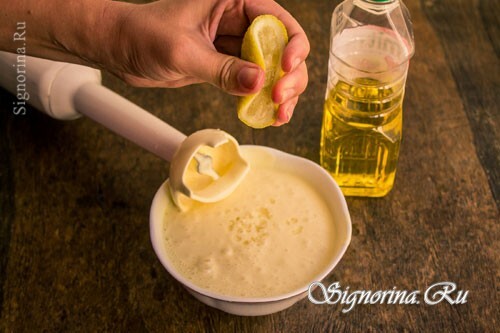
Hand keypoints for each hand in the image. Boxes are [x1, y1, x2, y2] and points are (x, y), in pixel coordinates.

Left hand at [105, 0, 308, 124]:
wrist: (120, 49)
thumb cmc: (142, 35)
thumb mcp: (183, 51)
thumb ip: (221, 68)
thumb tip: (259, 83)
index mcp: (233, 1)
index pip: (278, 21)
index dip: (292, 46)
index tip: (286, 69)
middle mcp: (239, 21)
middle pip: (283, 47)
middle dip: (289, 75)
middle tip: (280, 99)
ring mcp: (235, 46)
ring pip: (272, 68)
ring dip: (281, 92)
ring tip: (279, 115)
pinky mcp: (227, 66)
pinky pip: (253, 82)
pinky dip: (262, 99)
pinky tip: (267, 116)